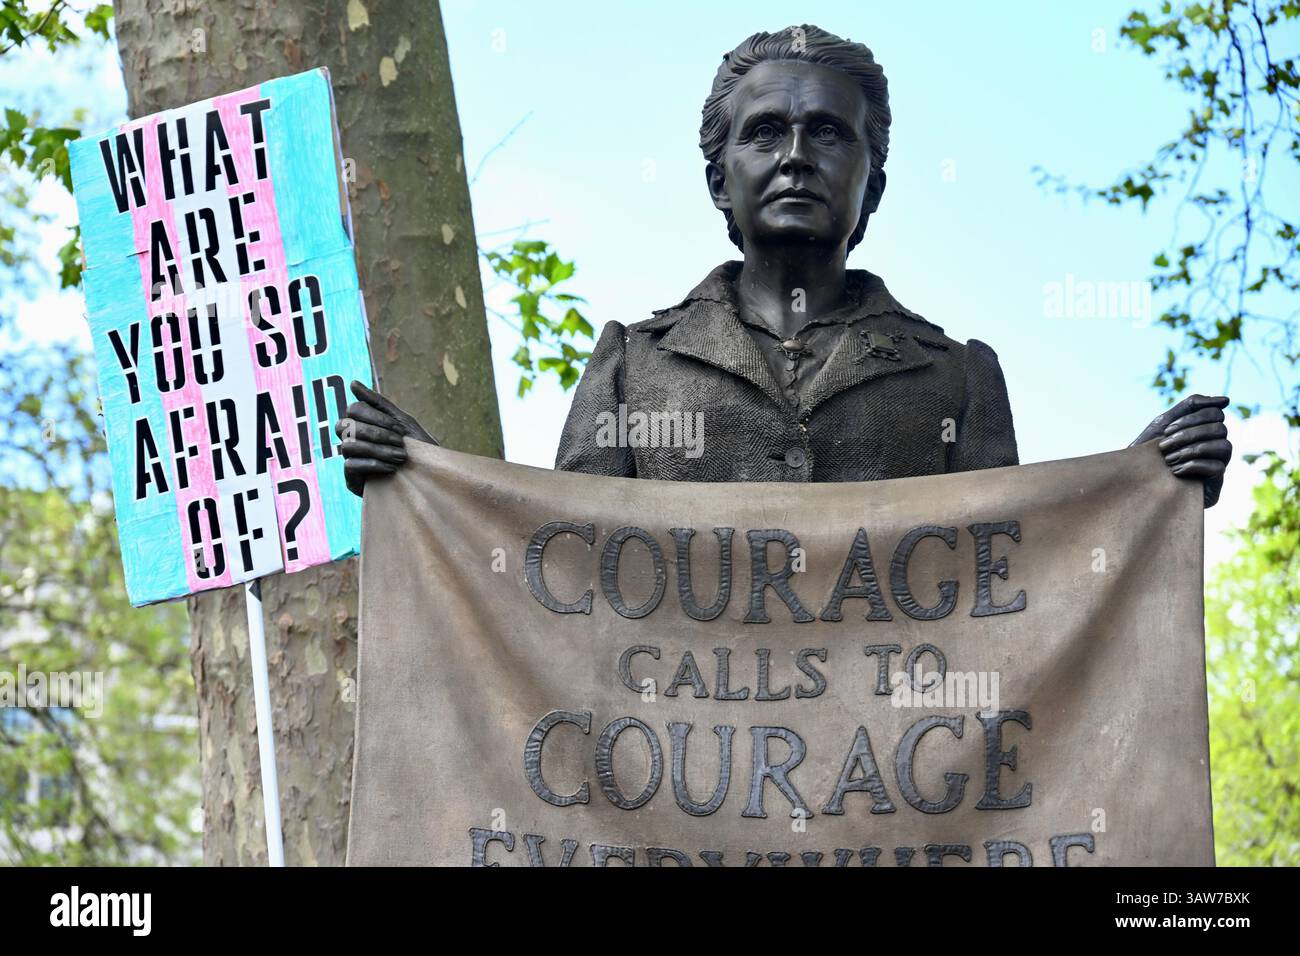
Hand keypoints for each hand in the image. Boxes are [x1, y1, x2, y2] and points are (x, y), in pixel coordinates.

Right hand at [336, 380, 437, 496]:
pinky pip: (350, 465)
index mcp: (360, 423)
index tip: (399, 429)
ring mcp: (349, 458)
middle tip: (401, 443)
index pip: (353, 409)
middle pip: (347, 426)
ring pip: (348, 445)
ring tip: (400, 457)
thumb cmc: (415, 447)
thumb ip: (378, 402)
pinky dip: (373, 465)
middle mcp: (351, 439)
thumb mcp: (401, 422)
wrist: (427, 477)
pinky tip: (392, 468)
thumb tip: (352, 383)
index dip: (376, 417)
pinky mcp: (351, 478)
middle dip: (377, 434)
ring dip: (377, 449)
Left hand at [1130, 393, 1231, 507]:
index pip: (1215, 413)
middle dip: (1189, 435)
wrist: (1138, 481)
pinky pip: (1218, 467)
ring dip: (1192, 450)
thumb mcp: (1165, 424)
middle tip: (1164, 445)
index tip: (1166, 430)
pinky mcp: (1216, 481)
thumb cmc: (1150, 450)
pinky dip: (1194, 465)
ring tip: (1168, 459)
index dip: (1191, 419)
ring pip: (1224, 446)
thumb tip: (1227, 400)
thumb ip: (1190, 406)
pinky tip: (1175, 471)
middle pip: (1220, 428)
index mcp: (1206, 428)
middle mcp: (1217, 444)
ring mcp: (1219, 462)